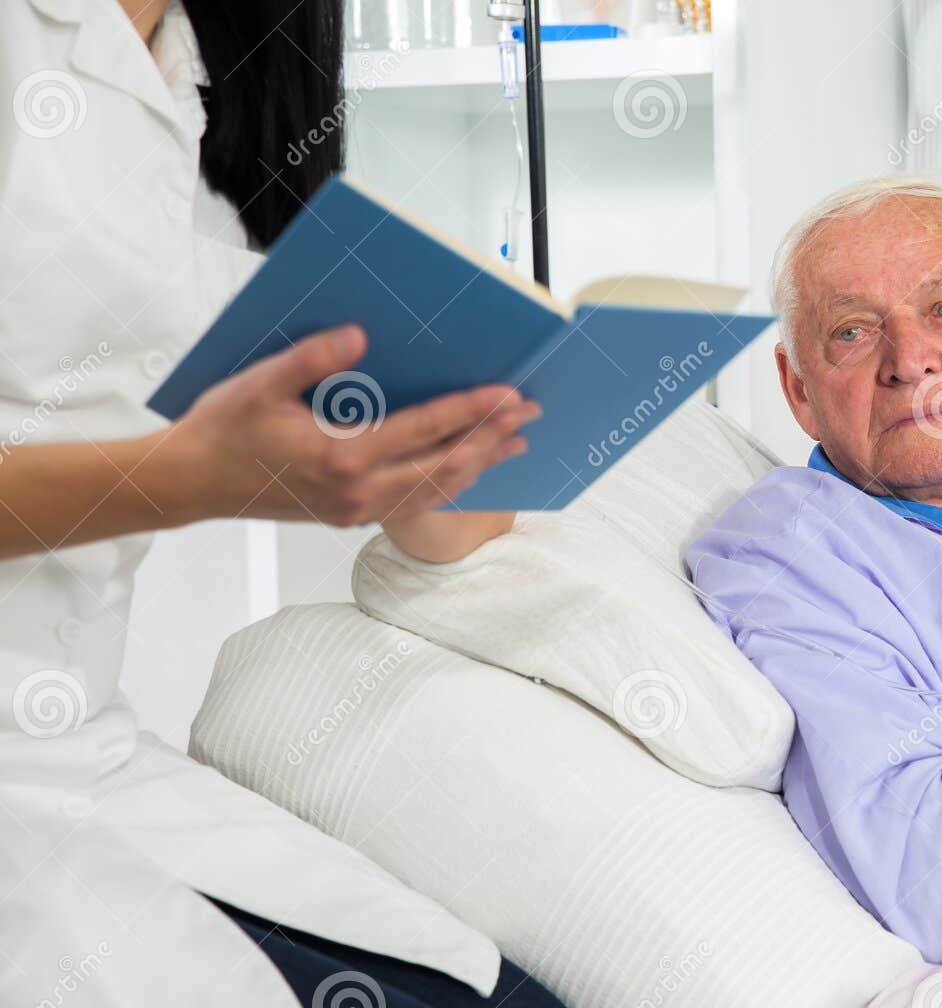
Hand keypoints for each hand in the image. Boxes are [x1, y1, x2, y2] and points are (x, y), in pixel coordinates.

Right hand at [163, 325, 540, 526]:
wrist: (192, 483)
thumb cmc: (224, 429)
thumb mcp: (260, 382)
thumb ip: (312, 357)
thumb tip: (360, 335)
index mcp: (342, 456)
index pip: (426, 430)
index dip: (472, 411)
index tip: (509, 395)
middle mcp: (358, 490)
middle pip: (444, 465)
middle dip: (491, 438)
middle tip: (529, 414)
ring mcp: (357, 510)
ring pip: (435, 490)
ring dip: (478, 465)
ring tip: (514, 443)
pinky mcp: (351, 517)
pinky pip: (414, 504)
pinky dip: (448, 486)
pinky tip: (467, 471)